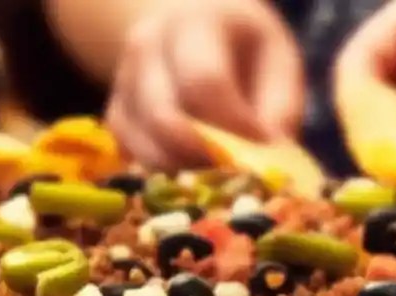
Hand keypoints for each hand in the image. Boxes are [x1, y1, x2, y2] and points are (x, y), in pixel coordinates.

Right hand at [105, 0, 302, 169]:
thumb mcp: (278, 62)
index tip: (261, 145)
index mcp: (196, 22)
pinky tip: (192, 166)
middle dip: (206, 157)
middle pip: (166, 119)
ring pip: (145, 145)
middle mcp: (147, 45)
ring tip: (218, 172)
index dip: (233, 126)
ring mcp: (123, 80)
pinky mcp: (115, 113)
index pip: (203, 83)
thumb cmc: (245, 49)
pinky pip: (133, 156)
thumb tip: (270, 163)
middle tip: (238, 171)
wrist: (193, 26)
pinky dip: (164, 172)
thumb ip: (280, 110)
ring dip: (185, 171)